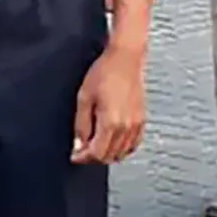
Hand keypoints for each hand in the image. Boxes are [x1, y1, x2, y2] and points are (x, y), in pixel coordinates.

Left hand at [72, 42, 148, 164]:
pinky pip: (133, 144)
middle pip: (109, 156)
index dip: (83, 157)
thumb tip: (78, 144)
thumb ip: (81, 125)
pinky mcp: (142, 120)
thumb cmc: (105, 72)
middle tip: (81, 150)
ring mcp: (136, 124)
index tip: (75, 155)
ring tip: (95, 145)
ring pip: (122, 153)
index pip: (97, 153)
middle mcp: (126, 127)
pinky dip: (122, 149)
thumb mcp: (84, 98)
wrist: (125, 58)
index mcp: (111, 122)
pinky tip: (112, 142)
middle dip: (93, 157)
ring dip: (107, 154)